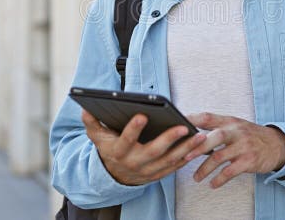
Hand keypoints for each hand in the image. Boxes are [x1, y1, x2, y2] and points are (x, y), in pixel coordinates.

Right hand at [81, 110, 206, 185]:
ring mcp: (148, 170)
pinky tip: (198, 147)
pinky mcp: (158, 174)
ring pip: (168, 160)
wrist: (115, 176)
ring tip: (199, 135)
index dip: (133, 129)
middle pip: (153, 152)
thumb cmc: (109, 148)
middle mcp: (134, 162)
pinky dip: (187, 158)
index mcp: (118, 151)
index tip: (142, 115)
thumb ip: (93, 123)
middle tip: (182, 127)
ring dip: (185, 149)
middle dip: (168, 139)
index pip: (126, 140)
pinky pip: (175, 167)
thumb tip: (85, 110)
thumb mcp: (97, 137)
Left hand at [184, 112, 284, 188]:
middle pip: (215, 137)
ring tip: (196, 177)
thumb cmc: (250, 135)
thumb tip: (191, 129)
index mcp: (230, 121)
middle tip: (184, 157)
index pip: (208, 117)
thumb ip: (216, 126)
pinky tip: (212, 184)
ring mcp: (243, 146)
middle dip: (198, 148)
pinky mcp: (249, 161)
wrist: (277, 144)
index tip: (177, 126)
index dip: (191, 119)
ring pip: (220, 157)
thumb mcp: (235, 125)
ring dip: (205, 169)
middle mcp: (236, 132)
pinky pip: (230, 172)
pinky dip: (219, 179)